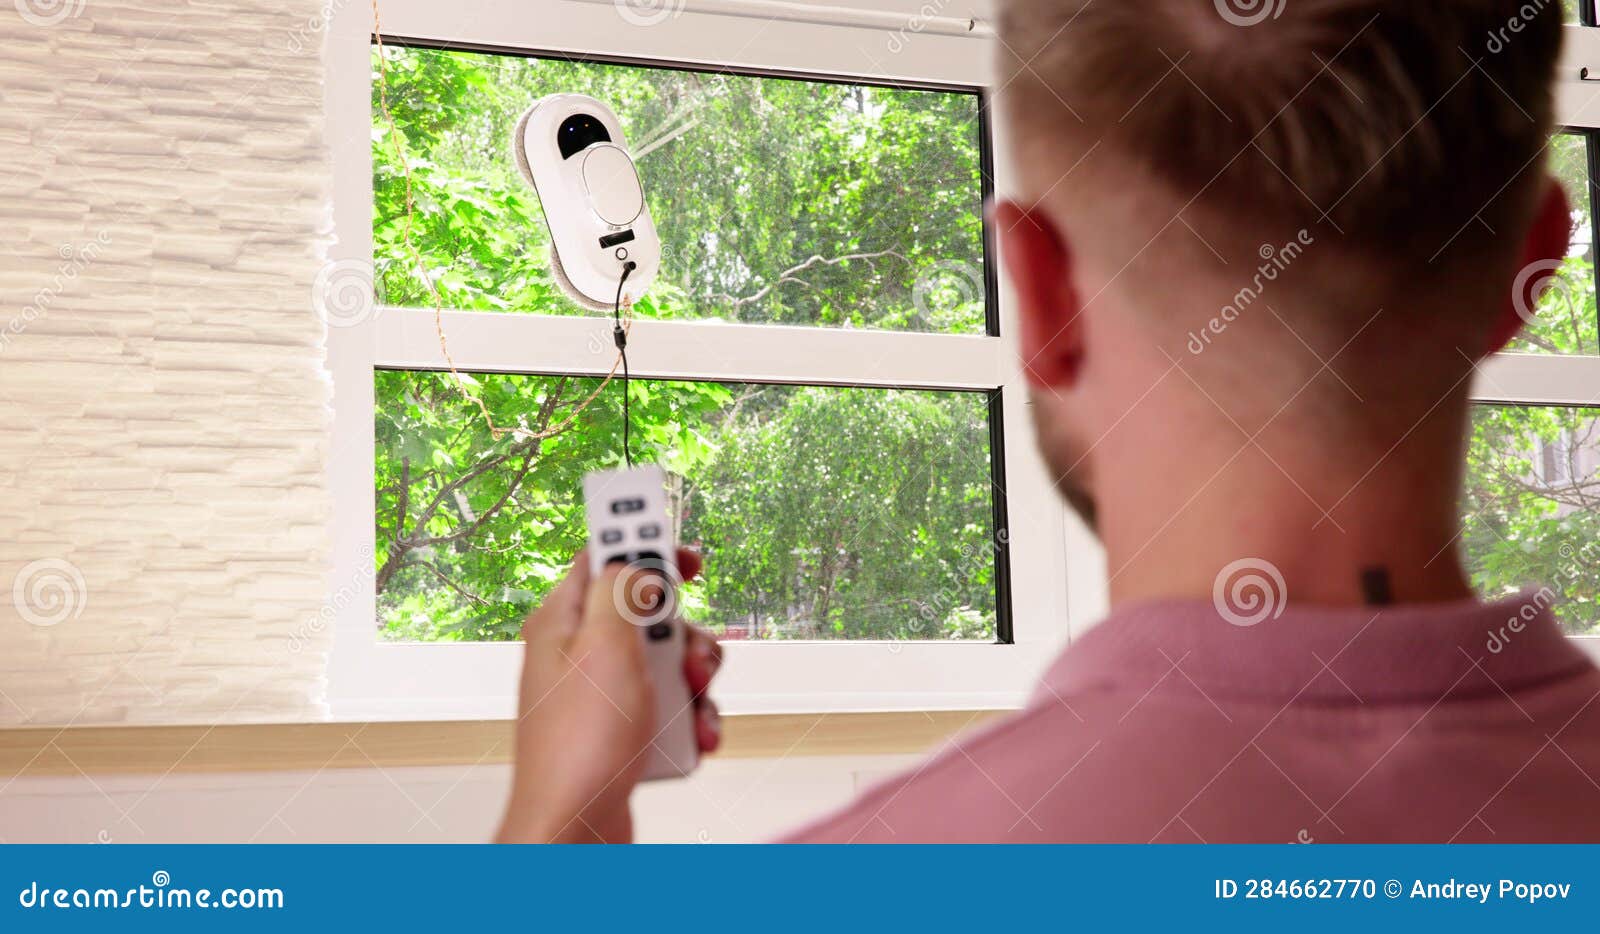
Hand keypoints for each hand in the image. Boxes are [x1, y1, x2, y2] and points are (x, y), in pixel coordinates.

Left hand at [495, 549, 722, 843]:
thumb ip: (623, 592)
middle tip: (683, 659)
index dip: (645, 546)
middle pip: (651, 614)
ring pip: (669, 663)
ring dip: (694, 685)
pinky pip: (670, 708)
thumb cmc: (577, 749)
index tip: (684, 555)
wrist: (575, 830)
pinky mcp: (622, 729)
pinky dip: (689, 721)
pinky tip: (692, 739)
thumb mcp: (605, 647)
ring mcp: (602, 694)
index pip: (604, 557)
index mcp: (563, 622)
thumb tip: (636, 565)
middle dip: (684, 635)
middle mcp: (579, 654)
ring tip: (690, 708)